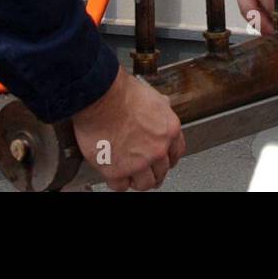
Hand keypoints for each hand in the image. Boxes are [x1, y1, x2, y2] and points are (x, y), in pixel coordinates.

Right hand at [71, 68, 183, 190]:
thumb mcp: (151, 95)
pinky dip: (116, 181)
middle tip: (144, 169)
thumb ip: (159, 107)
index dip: (168, 158)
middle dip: (153, 171)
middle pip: (162, 171)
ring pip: (144, 183)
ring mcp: (139, 162)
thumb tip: (161, 105)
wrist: (100, 97)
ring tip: (129, 175)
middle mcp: (158, 149)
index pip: (176, 152)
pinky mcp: (118, 171)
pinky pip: (120, 186)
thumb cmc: (120, 92)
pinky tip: (113, 173)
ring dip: (137, 180)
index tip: (163, 160)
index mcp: (168, 129)